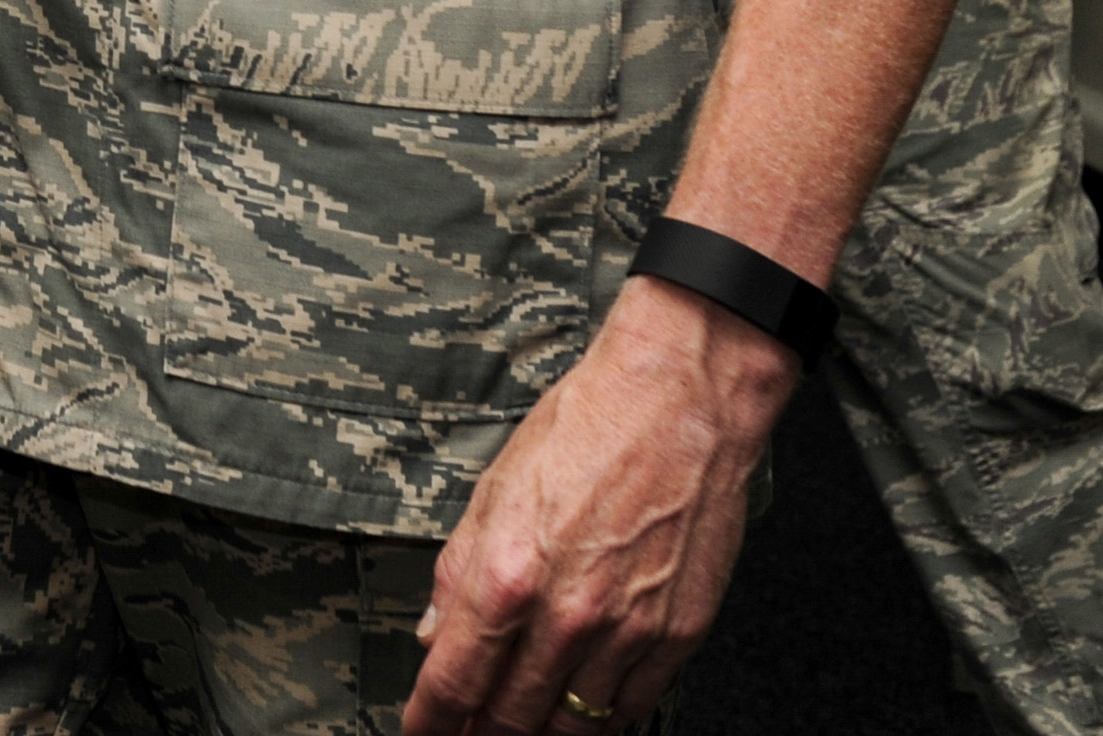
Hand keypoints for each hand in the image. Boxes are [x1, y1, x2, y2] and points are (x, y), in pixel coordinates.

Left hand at [403, 276, 798, 732]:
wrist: (680, 399)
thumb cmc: (586, 426)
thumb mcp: (494, 488)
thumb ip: (459, 569)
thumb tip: (435, 632)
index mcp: (507, 574)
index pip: (454, 680)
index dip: (431, 721)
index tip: (422, 733)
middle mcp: (566, 613)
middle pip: (511, 717)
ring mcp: (627, 630)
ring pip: (573, 725)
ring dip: (540, 735)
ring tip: (521, 732)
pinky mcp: (678, 634)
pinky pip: (633, 707)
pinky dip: (602, 720)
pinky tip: (583, 713)